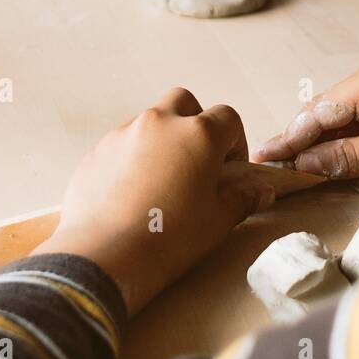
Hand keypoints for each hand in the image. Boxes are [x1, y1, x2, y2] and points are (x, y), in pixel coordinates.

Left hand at [34, 88, 276, 315]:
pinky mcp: (97, 151)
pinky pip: (122, 143)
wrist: (104, 255)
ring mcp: (124, 133)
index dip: (234, 142)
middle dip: (195, 123)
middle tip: (196, 161)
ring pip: (150, 122)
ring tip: (162, 181)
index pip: (228, 118)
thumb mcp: (217, 222)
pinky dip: (133, 157)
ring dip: (162, 140)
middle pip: (184, 103)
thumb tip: (261, 191)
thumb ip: (242, 199)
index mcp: (198, 135)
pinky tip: (133, 192)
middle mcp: (160, 123)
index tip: (230, 170)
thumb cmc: (169, 239)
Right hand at [254, 60, 358, 181]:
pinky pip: (358, 125)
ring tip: (288, 168)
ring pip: (339, 120)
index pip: (317, 112)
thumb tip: (304, 165)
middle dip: (298, 140)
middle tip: (269, 166)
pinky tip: (325, 162)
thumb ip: (347, 158)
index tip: (262, 158)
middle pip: (323, 113)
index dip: (290, 138)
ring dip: (319, 145)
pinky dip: (342, 144)